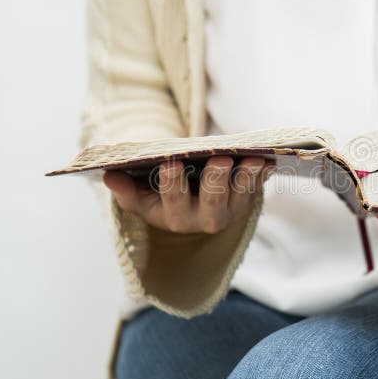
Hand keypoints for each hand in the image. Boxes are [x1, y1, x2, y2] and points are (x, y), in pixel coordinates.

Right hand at [103, 156, 273, 233]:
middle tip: (219, 159)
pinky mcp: (245, 202)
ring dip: (247, 178)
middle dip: (215, 182)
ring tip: (254, 159)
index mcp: (173, 217)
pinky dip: (263, 176)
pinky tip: (269, 161)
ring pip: (239, 198)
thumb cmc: (160, 196)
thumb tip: (108, 176)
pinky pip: (257, 190)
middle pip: (211, 204)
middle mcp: (203, 220)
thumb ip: (125, 190)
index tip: (171, 161)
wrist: (189, 206)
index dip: (172, 184)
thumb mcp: (141, 197)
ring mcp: (228, 212)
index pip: (172, 202)